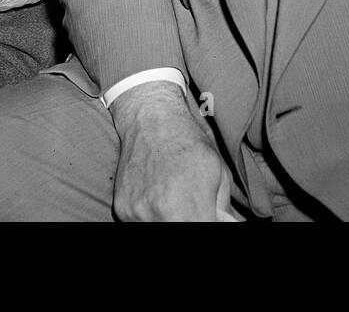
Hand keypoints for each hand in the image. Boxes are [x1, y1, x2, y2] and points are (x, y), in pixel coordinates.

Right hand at [108, 80, 241, 220]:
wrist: (151, 118)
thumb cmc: (188, 142)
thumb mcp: (220, 174)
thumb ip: (223, 210)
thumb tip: (226, 224)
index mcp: (190, 211)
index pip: (201, 231)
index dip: (206, 223)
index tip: (206, 216)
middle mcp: (161, 215)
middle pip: (178, 230)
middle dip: (187, 221)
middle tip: (190, 208)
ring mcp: (137, 213)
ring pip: (156, 228)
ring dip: (167, 220)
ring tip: (171, 198)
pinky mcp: (122, 208)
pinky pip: (139, 223)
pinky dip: (149, 215)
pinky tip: (154, 193)